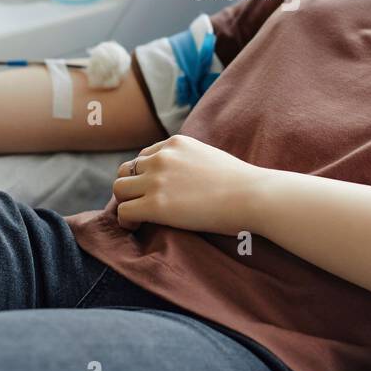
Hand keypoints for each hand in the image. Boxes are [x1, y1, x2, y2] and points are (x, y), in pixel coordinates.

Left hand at [112, 134, 264, 234]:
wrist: (251, 196)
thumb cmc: (242, 184)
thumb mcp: (211, 158)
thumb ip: (191, 162)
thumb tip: (188, 180)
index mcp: (176, 143)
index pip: (144, 156)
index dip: (144, 175)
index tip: (151, 190)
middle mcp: (162, 157)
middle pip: (125, 170)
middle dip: (130, 187)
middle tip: (140, 204)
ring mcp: (157, 180)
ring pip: (119, 188)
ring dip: (125, 203)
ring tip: (137, 217)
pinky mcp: (155, 204)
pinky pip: (124, 211)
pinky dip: (126, 221)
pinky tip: (136, 227)